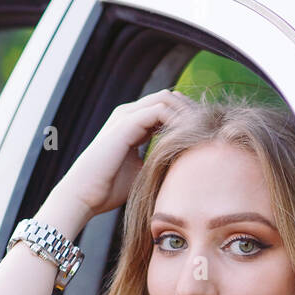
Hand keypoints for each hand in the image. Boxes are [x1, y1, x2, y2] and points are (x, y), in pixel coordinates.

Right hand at [45, 89, 197, 227]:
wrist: (85, 195)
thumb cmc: (109, 189)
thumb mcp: (143, 171)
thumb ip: (160, 161)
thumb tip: (186, 167)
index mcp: (133, 124)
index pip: (167, 108)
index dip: (187, 118)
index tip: (206, 135)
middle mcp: (129, 114)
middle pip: (170, 99)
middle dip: (191, 112)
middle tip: (210, 131)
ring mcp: (127, 115)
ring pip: (167, 100)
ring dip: (187, 114)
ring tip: (202, 134)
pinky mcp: (126, 123)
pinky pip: (161, 111)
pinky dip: (178, 121)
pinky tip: (189, 138)